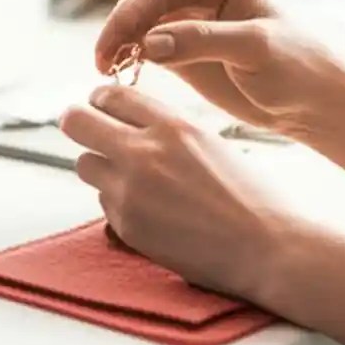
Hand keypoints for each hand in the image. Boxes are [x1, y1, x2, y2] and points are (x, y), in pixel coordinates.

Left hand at [60, 85, 298, 298]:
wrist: (269, 248)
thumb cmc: (250, 195)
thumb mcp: (210, 142)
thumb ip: (166, 129)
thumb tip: (126, 120)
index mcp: (172, 126)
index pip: (110, 95)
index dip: (101, 100)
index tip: (101, 106)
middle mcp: (144, 153)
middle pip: (75, 122)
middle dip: (79, 122)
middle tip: (87, 130)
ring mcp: (130, 191)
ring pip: (85, 164)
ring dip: (101, 167)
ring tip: (131, 178)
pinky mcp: (126, 224)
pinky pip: (104, 201)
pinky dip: (119, 202)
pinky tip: (152, 211)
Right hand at [96, 0, 344, 140]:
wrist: (315, 104)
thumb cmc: (300, 67)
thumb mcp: (256, 48)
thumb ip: (202, 40)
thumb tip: (149, 43)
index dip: (129, 15)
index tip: (111, 46)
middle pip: (142, 4)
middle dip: (118, 30)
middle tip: (103, 63)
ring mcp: (187, 22)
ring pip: (136, 25)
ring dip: (118, 45)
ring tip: (106, 71)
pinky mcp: (180, 50)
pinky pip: (142, 47)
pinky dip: (126, 59)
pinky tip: (118, 74)